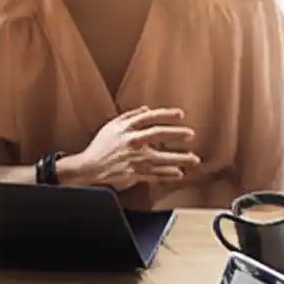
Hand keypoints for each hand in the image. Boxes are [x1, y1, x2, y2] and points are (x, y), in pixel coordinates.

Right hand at [73, 106, 199, 190]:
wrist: (89, 168)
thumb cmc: (101, 147)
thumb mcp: (112, 127)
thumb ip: (129, 116)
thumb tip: (146, 109)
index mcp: (126, 129)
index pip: (149, 117)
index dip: (166, 114)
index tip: (180, 115)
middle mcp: (131, 141)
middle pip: (158, 134)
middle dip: (176, 134)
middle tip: (191, 134)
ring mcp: (134, 159)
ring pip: (161, 158)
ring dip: (180, 159)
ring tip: (194, 159)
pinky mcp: (135, 174)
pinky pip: (156, 175)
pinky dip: (168, 174)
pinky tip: (179, 173)